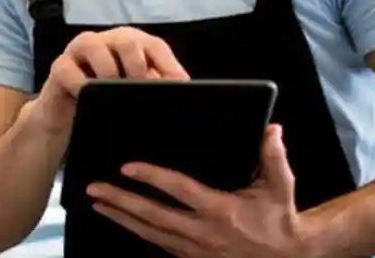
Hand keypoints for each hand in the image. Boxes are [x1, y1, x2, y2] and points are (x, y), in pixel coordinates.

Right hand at [29, 27, 187, 135]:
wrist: (67, 120)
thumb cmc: (104, 103)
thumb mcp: (133, 96)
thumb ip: (153, 88)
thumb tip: (179, 90)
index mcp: (130, 45)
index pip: (155, 46)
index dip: (168, 65)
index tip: (179, 86)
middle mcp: (106, 41)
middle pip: (127, 41)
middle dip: (138, 67)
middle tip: (143, 92)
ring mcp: (80, 50)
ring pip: (96, 47)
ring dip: (109, 73)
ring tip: (115, 97)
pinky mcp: (59, 67)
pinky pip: (70, 71)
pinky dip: (82, 85)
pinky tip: (89, 100)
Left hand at [87, 125, 313, 257]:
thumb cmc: (280, 219)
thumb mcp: (281, 187)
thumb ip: (273, 157)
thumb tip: (272, 128)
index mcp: (220, 210)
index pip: (179, 190)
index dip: (152, 178)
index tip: (127, 167)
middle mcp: (202, 232)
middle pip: (153, 216)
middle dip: (121, 202)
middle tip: (94, 189)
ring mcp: (194, 250)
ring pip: (150, 234)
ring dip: (122, 218)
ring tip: (97, 204)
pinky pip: (159, 245)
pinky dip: (138, 233)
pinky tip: (122, 222)